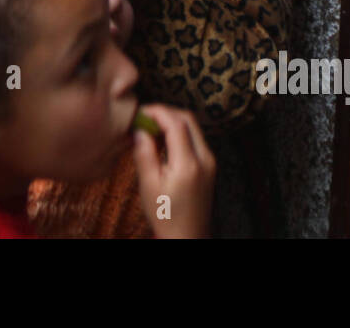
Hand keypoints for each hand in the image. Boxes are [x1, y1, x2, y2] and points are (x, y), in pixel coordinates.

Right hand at [132, 104, 215, 238]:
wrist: (188, 237)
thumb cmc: (165, 216)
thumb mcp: (149, 186)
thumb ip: (144, 154)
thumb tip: (139, 129)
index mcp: (188, 164)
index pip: (176, 123)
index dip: (157, 111)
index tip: (139, 113)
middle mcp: (204, 158)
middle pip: (187, 119)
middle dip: (165, 112)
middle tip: (144, 118)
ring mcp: (210, 161)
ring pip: (193, 126)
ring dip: (172, 121)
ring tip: (151, 130)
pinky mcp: (210, 165)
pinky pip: (195, 138)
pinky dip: (179, 132)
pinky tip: (163, 142)